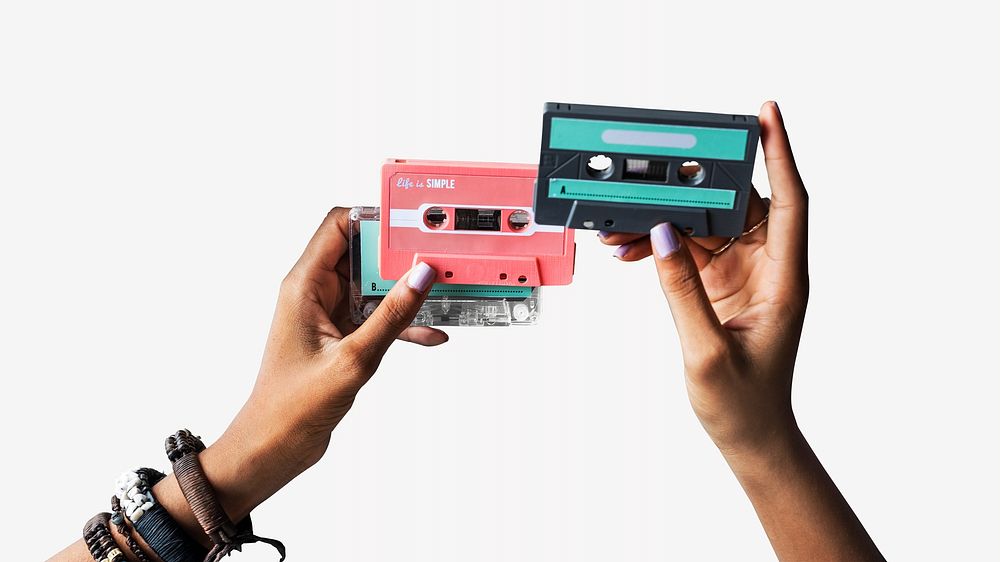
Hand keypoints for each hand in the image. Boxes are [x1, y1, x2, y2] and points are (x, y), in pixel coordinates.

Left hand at [156, 208, 447, 534]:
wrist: (273, 447)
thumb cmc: (292, 407)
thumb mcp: (353, 359)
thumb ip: (391, 316)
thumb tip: (421, 276)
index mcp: (304, 285)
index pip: (339, 226)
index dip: (374, 217)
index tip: (411, 221)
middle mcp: (314, 293)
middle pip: (362, 252)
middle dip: (399, 254)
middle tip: (436, 258)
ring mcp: (328, 315)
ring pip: (374, 286)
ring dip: (405, 291)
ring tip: (441, 291)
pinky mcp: (340, 337)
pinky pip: (376, 317)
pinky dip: (402, 324)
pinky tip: (432, 334)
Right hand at [600, 101, 806, 455]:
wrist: (749, 436)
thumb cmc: (745, 404)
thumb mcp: (707, 350)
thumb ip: (682, 290)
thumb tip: (662, 233)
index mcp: (784, 278)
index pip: (788, 201)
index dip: (779, 153)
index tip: (765, 113)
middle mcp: (767, 268)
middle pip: (735, 204)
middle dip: (691, 184)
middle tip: (652, 168)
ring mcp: (742, 274)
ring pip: (703, 225)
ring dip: (663, 218)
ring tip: (620, 222)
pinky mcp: (718, 285)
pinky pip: (687, 249)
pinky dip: (659, 245)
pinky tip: (628, 249)